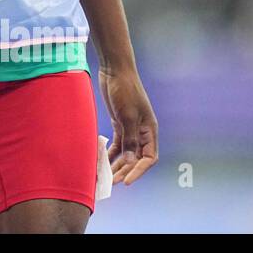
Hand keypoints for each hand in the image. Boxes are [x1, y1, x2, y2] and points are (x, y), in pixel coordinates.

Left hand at [99, 65, 156, 184]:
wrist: (115, 70)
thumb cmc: (125, 90)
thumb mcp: (127, 115)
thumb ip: (130, 139)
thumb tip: (132, 160)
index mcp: (149, 130)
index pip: (149, 158)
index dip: (139, 171)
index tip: (127, 181)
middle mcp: (142, 131)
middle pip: (136, 158)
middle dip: (125, 170)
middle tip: (112, 182)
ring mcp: (130, 128)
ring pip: (126, 152)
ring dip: (117, 164)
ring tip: (106, 175)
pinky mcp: (119, 123)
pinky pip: (117, 144)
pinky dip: (110, 152)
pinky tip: (102, 161)